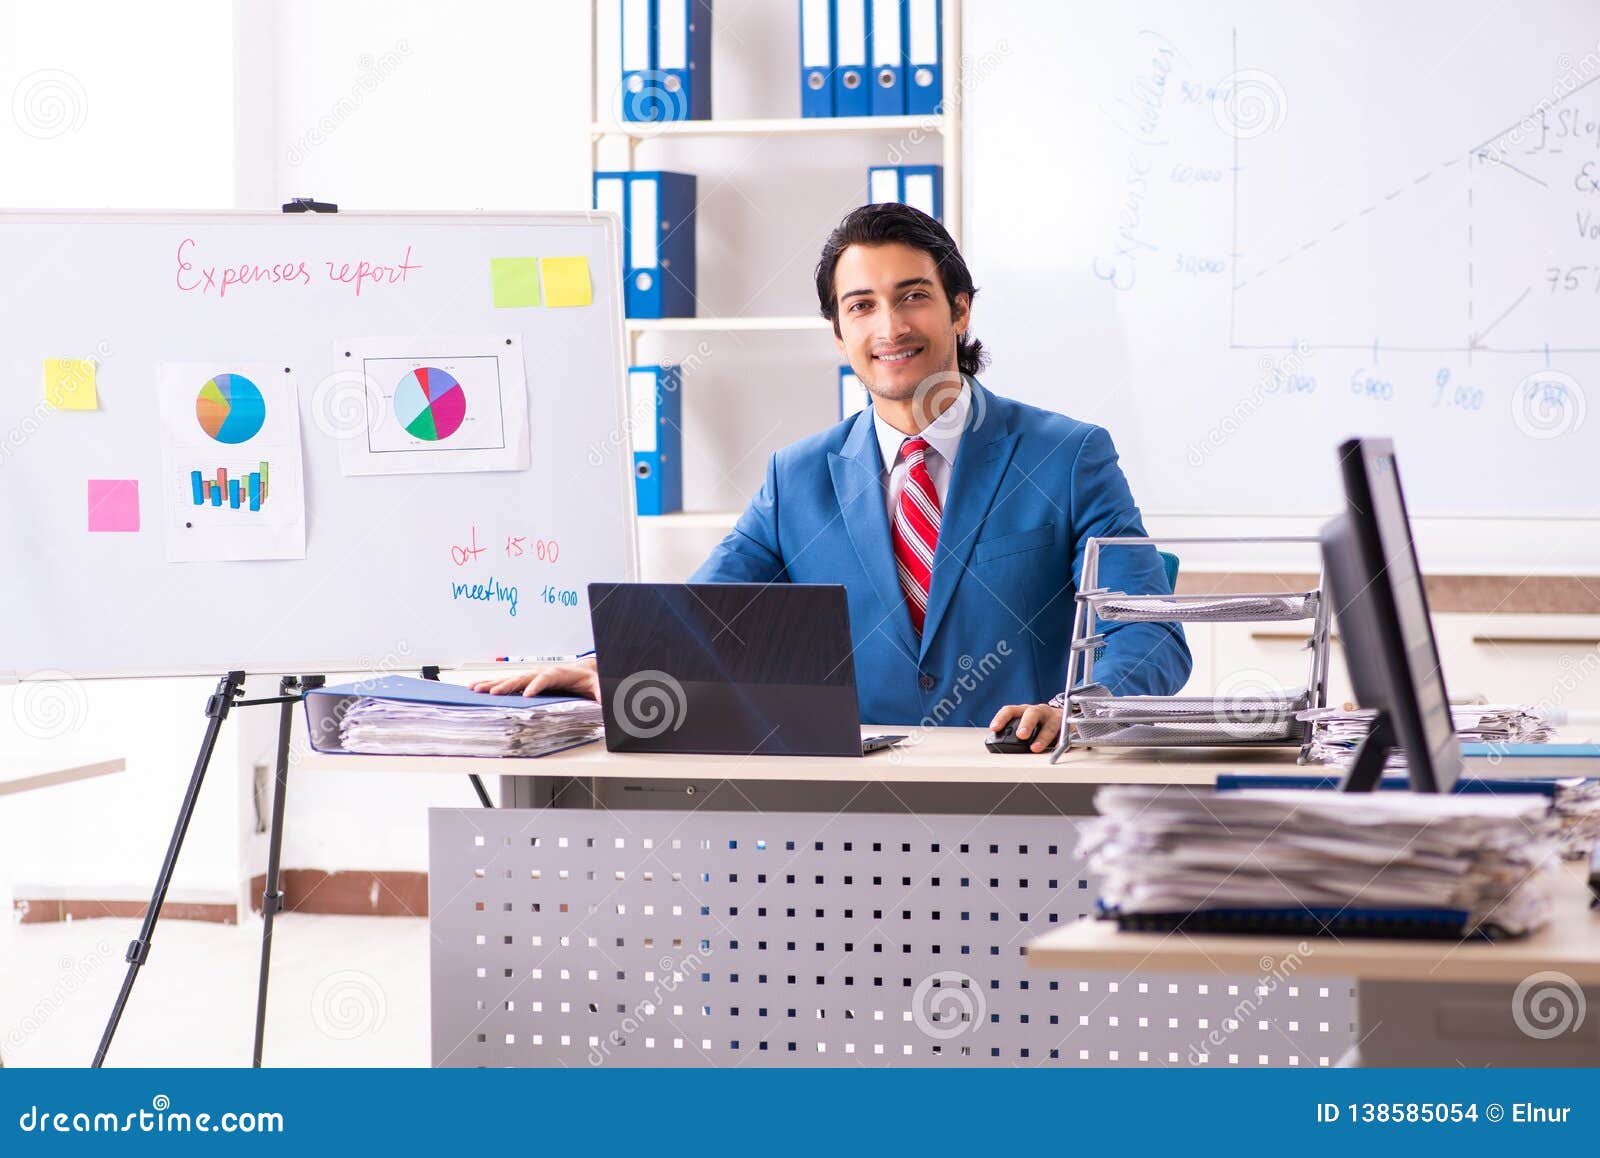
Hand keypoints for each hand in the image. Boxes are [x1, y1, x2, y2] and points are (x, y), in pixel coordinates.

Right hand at [470, 657, 599, 701]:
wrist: (592, 670)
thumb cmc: (594, 678)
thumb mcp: (602, 686)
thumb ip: (603, 693)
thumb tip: (606, 702)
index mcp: (563, 673)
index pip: (548, 677)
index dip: (537, 685)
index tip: (527, 695)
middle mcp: (546, 672)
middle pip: (524, 677)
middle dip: (508, 685)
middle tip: (493, 693)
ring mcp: (536, 676)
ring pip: (513, 679)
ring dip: (493, 684)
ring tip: (476, 688)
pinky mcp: (531, 681)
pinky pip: (511, 683)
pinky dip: (494, 685)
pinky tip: (479, 688)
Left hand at [988, 703, 1062, 752]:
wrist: (1064, 716)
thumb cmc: (1039, 723)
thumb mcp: (1024, 723)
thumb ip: (1013, 731)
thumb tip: (998, 743)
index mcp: (1025, 710)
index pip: (1011, 710)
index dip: (1001, 718)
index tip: (994, 728)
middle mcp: (1039, 711)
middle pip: (1032, 714)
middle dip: (1026, 724)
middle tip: (1021, 735)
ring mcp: (1053, 718)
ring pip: (1049, 725)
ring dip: (1042, 737)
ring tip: (1035, 748)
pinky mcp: (1066, 727)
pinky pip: (1064, 734)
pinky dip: (1060, 741)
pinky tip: (1056, 748)